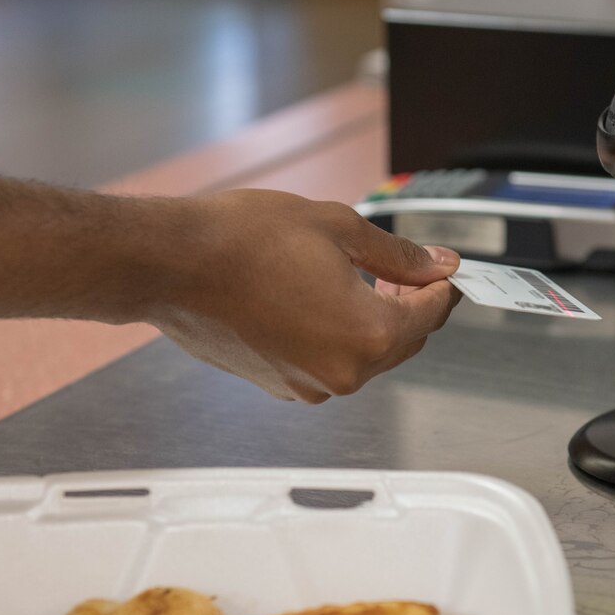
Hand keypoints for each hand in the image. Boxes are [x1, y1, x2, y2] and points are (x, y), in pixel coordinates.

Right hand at [152, 190, 461, 401]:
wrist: (172, 263)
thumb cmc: (245, 240)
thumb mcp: (339, 229)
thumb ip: (399, 255)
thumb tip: (438, 265)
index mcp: (367, 335)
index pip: (431, 316)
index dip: (442, 287)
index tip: (442, 269)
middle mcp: (343, 373)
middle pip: (403, 343)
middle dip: (409, 305)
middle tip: (401, 269)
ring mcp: (308, 385)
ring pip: (365, 356)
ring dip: (372, 321)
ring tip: (355, 277)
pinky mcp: (280, 385)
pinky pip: (328, 363)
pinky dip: (336, 336)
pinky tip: (319, 298)